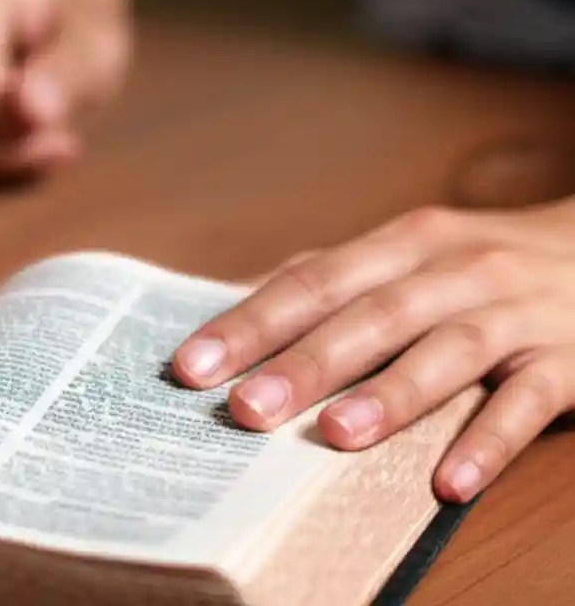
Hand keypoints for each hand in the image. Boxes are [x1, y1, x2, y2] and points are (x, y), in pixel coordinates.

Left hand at [172, 202, 574, 502]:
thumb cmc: (482, 263)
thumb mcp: (408, 253)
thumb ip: (331, 276)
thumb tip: (233, 298)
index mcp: (403, 244)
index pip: (313, 281)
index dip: (250, 323)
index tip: (190, 366)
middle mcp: (455, 271)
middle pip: (371, 317)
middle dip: (304, 362)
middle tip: (244, 408)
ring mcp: (514, 315)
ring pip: (448, 353)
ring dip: (391, 395)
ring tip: (334, 435)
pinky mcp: (567, 361)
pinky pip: (527, 403)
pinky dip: (489, 441)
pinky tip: (450, 482)